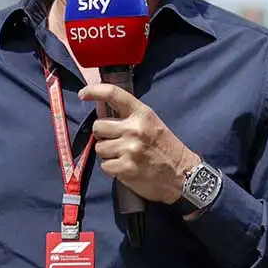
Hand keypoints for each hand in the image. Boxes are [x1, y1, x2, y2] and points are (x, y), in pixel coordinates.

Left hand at [78, 84, 200, 205]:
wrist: (183, 176)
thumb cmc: (165, 148)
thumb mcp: (152, 124)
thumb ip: (129, 117)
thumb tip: (101, 113)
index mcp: (142, 114)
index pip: (114, 94)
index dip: (94, 91)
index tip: (84, 94)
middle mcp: (134, 129)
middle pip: (98, 126)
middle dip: (103, 135)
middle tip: (117, 141)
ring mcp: (130, 149)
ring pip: (99, 147)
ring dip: (108, 153)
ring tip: (124, 156)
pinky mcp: (126, 168)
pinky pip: (104, 165)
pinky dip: (112, 168)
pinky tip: (126, 167)